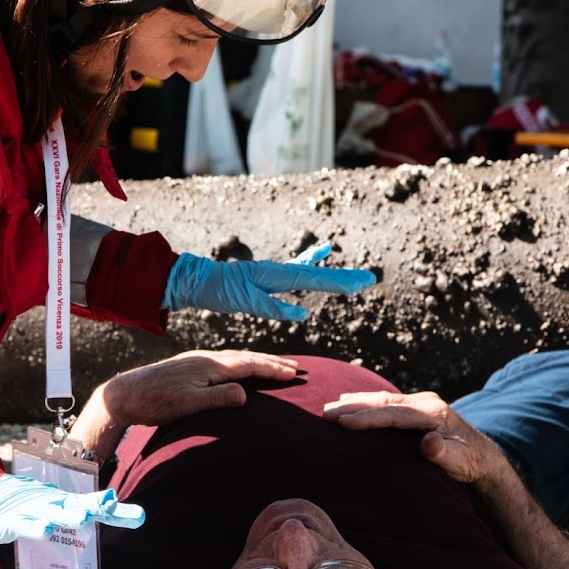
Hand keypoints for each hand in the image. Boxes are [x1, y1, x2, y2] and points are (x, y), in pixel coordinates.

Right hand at [0, 474, 143, 543]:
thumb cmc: (25, 504)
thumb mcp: (57, 506)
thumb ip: (83, 509)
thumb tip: (112, 507)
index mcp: (64, 502)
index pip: (94, 505)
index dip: (114, 511)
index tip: (138, 517)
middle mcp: (52, 503)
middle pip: (78, 505)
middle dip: (96, 506)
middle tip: (113, 505)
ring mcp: (32, 510)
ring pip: (52, 513)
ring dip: (67, 515)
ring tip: (83, 518)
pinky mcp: (12, 521)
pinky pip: (24, 525)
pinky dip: (35, 527)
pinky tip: (46, 530)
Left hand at [106, 350, 298, 426]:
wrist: (125, 394)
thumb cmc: (156, 403)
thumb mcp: (189, 405)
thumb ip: (218, 398)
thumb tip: (246, 395)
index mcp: (210, 366)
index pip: (249, 365)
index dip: (272, 369)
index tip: (294, 373)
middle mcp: (206, 359)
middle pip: (245, 357)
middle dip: (271, 362)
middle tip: (294, 367)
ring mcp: (197, 361)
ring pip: (235, 358)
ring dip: (257, 361)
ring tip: (274, 365)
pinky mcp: (189, 366)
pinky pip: (224, 361)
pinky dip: (240, 364)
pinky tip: (239, 370)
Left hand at [162, 243, 376, 321]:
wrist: (198, 279)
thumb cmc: (219, 291)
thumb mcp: (245, 302)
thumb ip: (274, 308)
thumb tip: (303, 315)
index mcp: (276, 275)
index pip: (315, 279)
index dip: (340, 283)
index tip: (361, 284)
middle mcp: (280, 270)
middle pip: (319, 274)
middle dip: (344, 279)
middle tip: (370, 280)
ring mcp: (276, 271)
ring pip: (312, 271)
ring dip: (333, 275)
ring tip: (354, 275)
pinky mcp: (270, 276)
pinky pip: (298, 269)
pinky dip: (313, 263)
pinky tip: (320, 254)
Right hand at [323, 390, 499, 482]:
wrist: (482, 455)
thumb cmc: (469, 461)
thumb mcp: (459, 461)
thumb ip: (444, 453)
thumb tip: (429, 442)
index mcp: (433, 412)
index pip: (394, 413)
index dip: (368, 418)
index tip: (343, 422)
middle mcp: (425, 402)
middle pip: (383, 401)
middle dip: (353, 406)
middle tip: (325, 412)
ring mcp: (420, 402)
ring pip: (382, 399)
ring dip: (356, 402)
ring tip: (330, 407)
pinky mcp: (415, 407)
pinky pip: (386, 402)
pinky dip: (366, 403)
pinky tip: (349, 403)